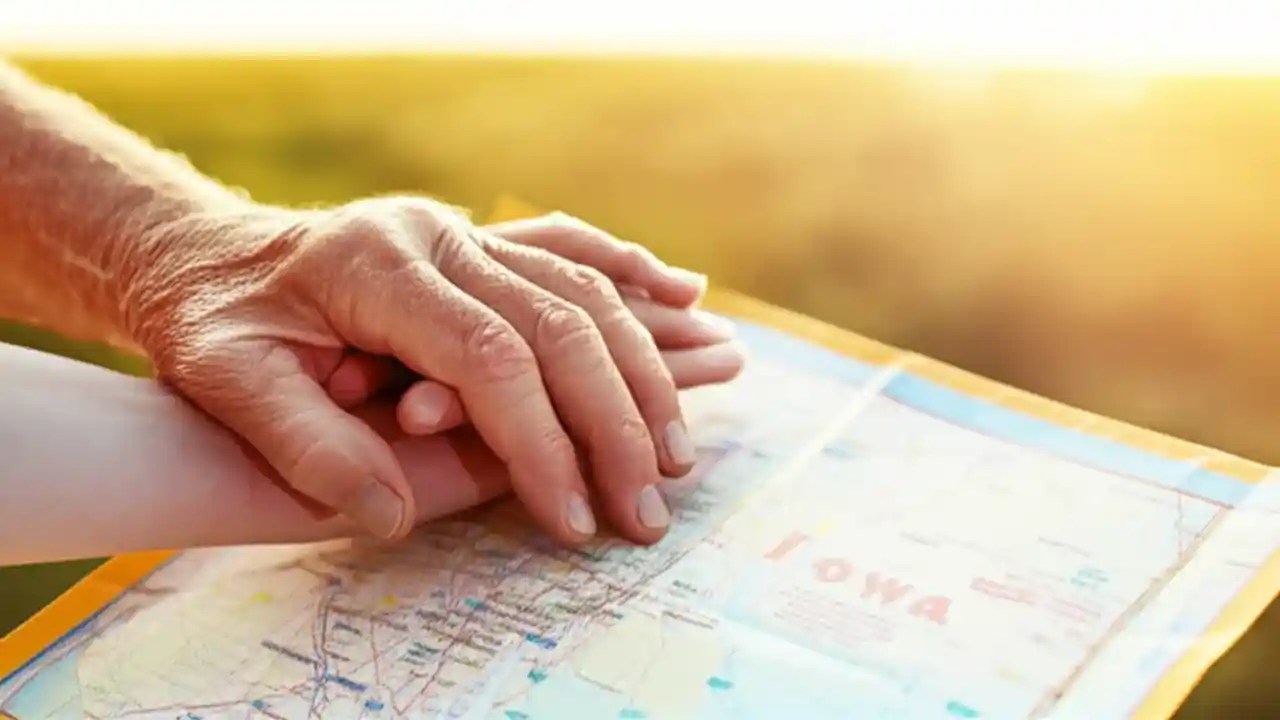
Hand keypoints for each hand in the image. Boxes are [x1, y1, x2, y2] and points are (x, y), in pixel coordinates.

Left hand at [125, 200, 741, 546]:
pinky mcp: (480, 239)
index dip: (542, 442)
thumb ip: (304, 445)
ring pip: (583, 289)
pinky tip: (683, 297)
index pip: (491, 358)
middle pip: (561, 323)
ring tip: (679, 450)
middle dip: (616, 422)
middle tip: (650, 507)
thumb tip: (392, 516)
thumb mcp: (226, 383)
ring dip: (643, 369)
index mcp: (379, 267)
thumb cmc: (215, 324)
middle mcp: (438, 236)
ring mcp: (465, 230)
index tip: (575, 519)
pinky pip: (571, 248)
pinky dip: (631, 275)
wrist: (209, 256)